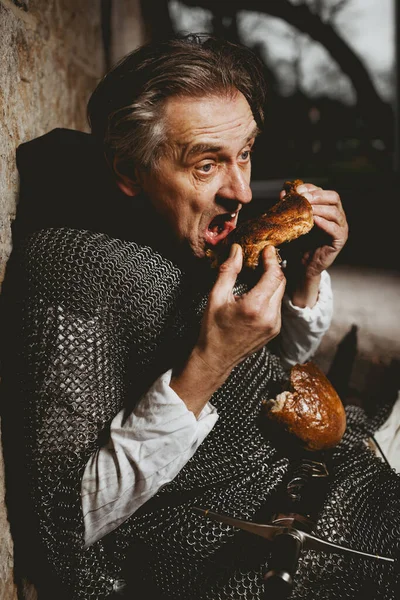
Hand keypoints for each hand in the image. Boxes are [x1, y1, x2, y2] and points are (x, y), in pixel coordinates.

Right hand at [170, 244, 285, 413]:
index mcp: (255, 307)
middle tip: (263, 258)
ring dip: (272, 281)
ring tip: (259, 274)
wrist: (216, 358)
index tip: (267, 249)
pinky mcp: (275, 330)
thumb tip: (237, 250)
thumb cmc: (213, 329)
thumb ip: (228, 271)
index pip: (274, 275)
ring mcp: (275, 325)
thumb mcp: (216, 297)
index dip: (272, 259)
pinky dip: (270, 295)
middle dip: (273, 268)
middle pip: (281, 283)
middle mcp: (269, 316)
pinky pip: (277, 305)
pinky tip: (258, 292)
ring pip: (280, 294)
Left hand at [283, 182, 348, 277]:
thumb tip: (283, 192)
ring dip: (319, 209)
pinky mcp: (339, 240)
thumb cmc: (300, 242)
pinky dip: (324, 223)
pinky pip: (335, 229)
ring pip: (335, 212)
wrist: (303, 264)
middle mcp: (337, 216)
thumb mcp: (295, 221)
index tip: (297, 190)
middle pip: (334, 197)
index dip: (310, 189)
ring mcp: (340, 227)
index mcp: (327, 208)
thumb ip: (291, 207)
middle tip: (304, 198)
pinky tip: (314, 221)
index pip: (323, 192)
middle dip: (317, 196)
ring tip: (307, 209)